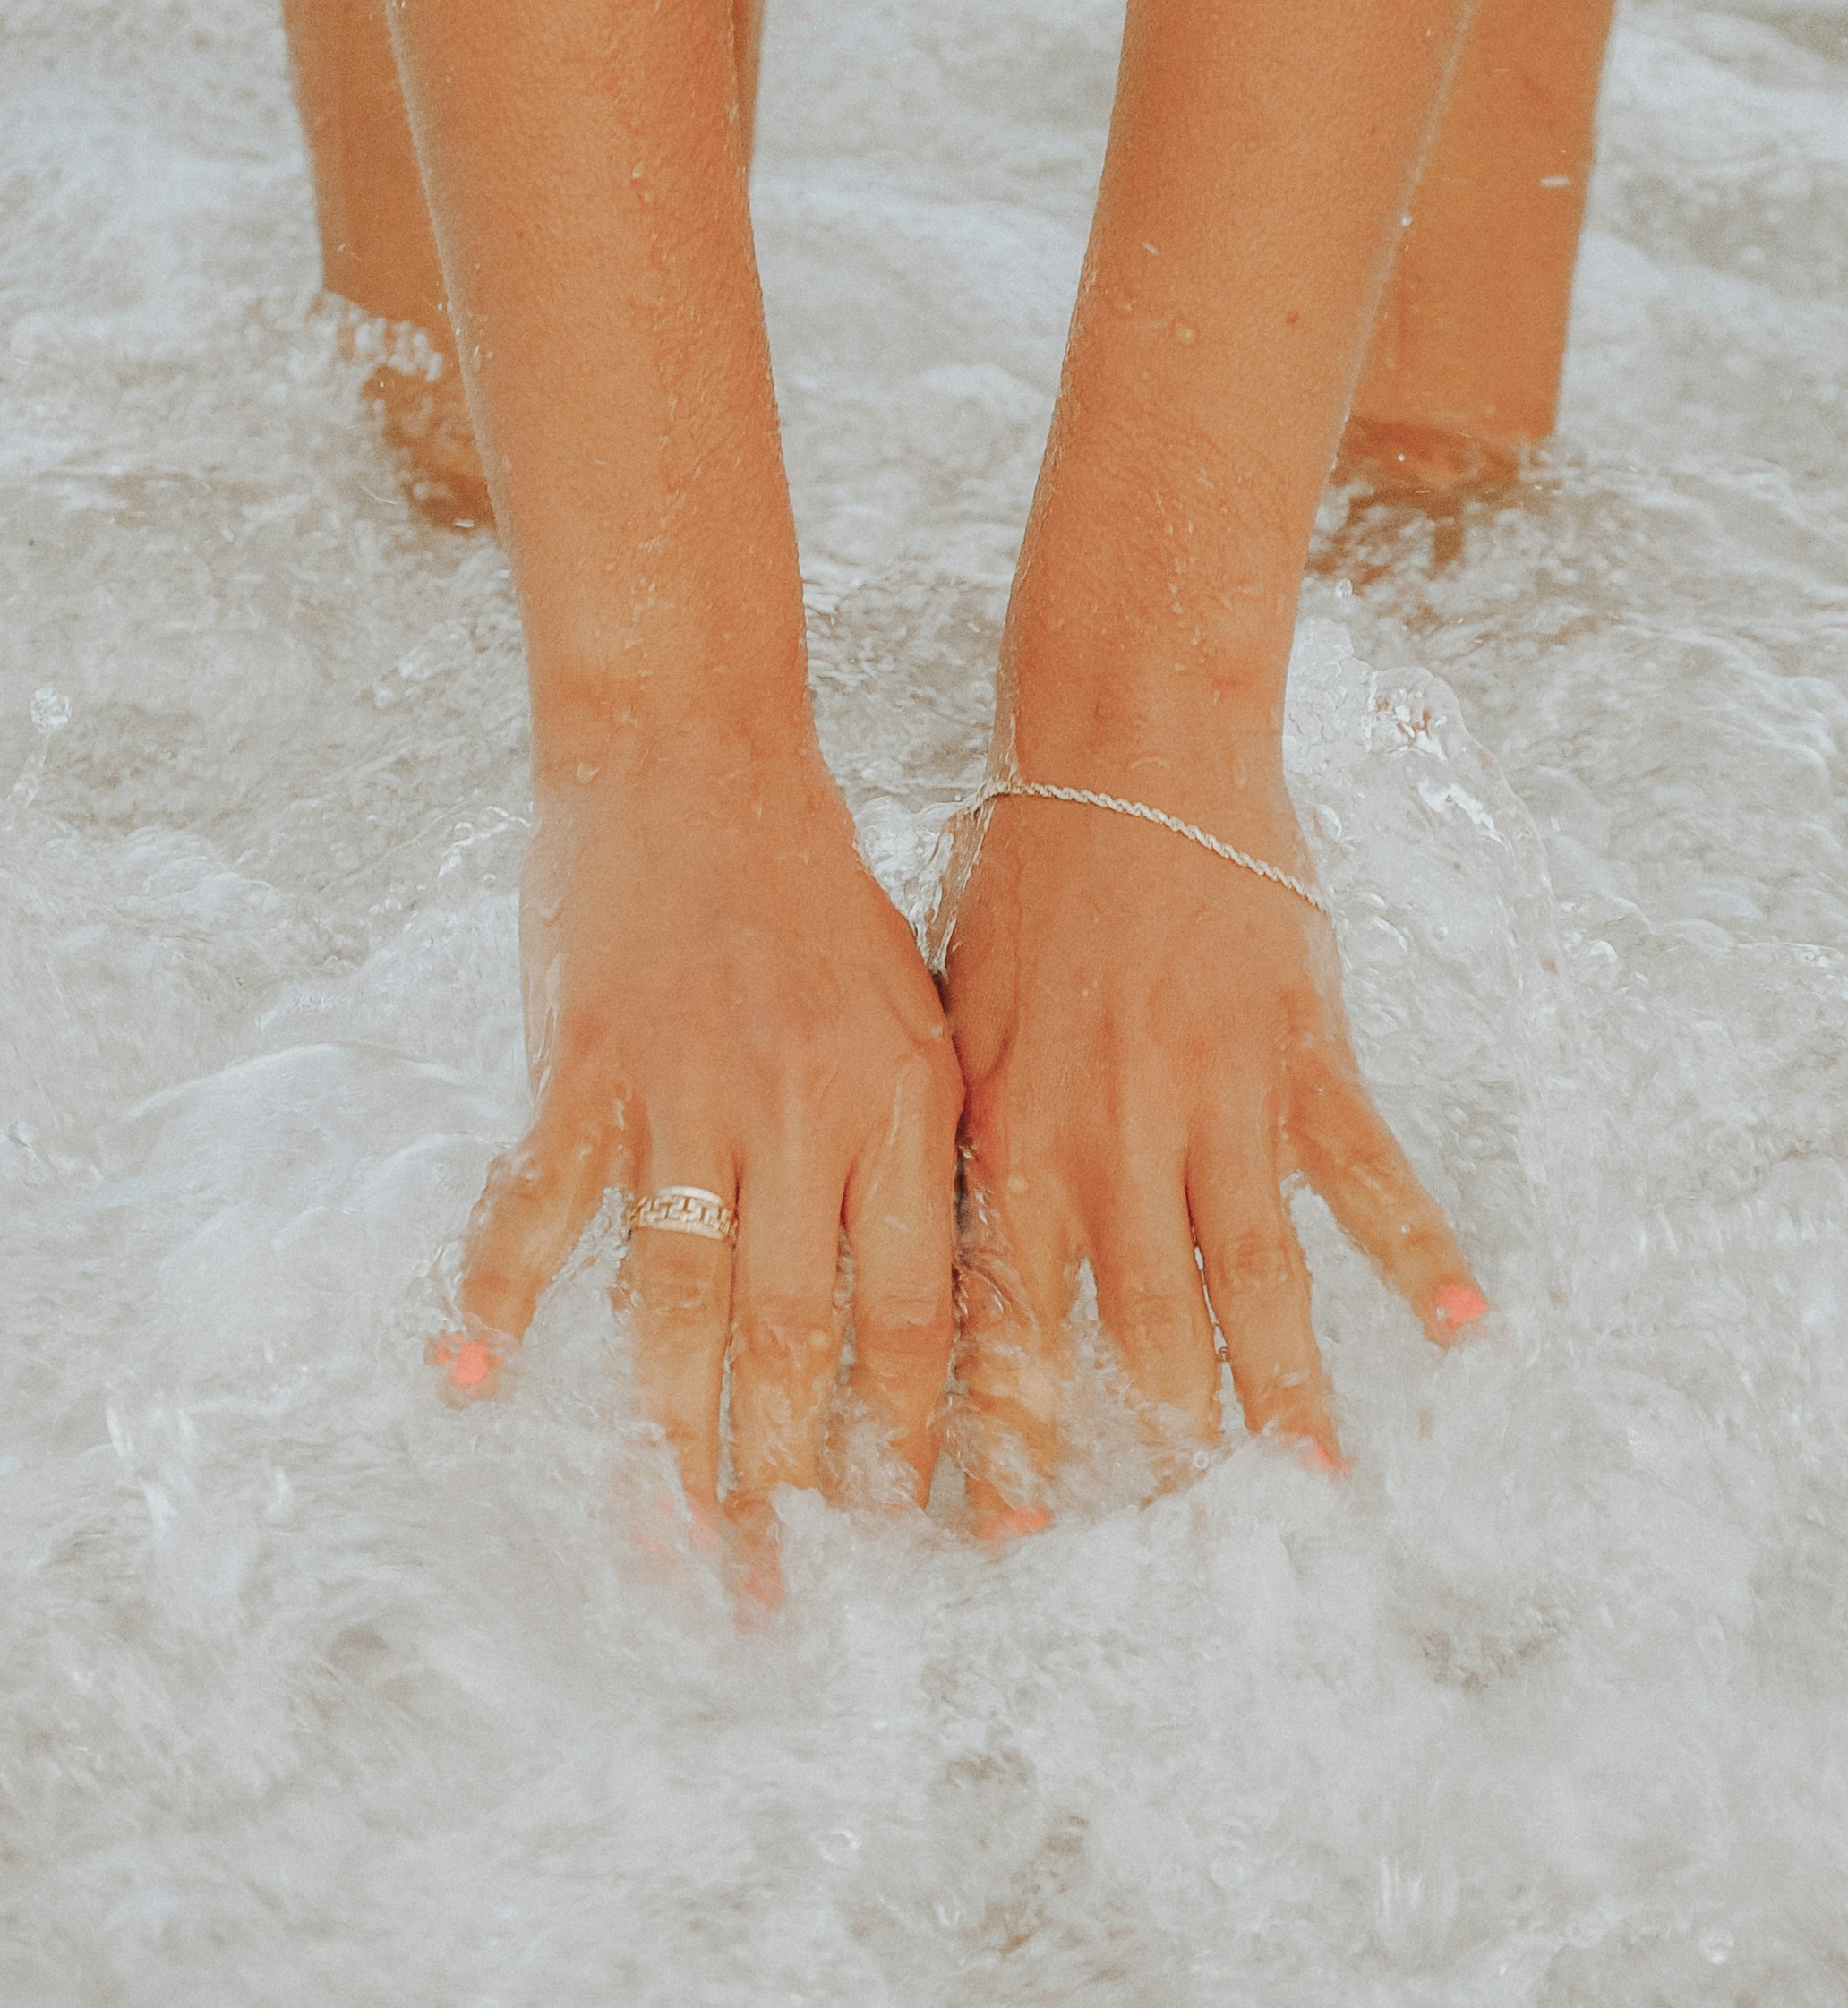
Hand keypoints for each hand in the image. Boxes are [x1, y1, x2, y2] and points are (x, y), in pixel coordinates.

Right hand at [438, 724, 959, 1539]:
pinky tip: (474, 1381)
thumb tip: (935, 1305)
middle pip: (800, 1335)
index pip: (919, 1310)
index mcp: (909, 1103)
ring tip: (668, 1542)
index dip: (921, 1436)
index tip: (926, 1534)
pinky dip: (501, 1291)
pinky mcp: (587, 1064)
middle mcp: (810, 1109)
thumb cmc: (818, 893)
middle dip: (796, 1482)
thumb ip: (920, 1149)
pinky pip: (540, 1201)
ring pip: (679, 1297)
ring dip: (670, 1434)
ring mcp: (691, 1089)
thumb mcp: (913, 1011)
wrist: (698, 758)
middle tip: (779, 1591)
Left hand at [940, 751, 1484, 1529]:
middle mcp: (1115, 1134)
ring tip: (1312, 1484)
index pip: (1009, 1316)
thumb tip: (933, 1254)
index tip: (1012, 1532)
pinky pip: (1368, 1169)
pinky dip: (1418, 1246)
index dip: (1010, 1431)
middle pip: (1142, 1325)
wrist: (1126, 752)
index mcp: (1014, 1129)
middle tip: (1176, 1537)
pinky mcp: (1304, 1051)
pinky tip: (1461, 1325)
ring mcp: (1219, 1097)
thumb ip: (963, 1136)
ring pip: (1254, 1275)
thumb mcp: (957, 1010)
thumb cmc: (1024, 879)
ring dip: (1286, 1388)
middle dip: (1156, 1444)